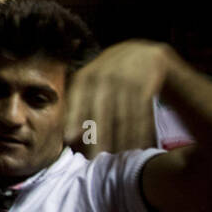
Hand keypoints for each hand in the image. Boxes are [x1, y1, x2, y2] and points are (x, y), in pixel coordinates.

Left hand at [62, 40, 174, 156]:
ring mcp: (126, 80)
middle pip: (101, 111)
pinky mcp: (145, 85)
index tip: (67, 138)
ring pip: (123, 115)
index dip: (72, 119)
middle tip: (93, 157)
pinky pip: (142, 112)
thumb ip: (77, 105)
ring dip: (120, 138)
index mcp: (85, 77)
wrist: (142, 53)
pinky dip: (140, 131)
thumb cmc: (107, 76)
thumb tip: (66, 138)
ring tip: (116, 155)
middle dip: (97, 135)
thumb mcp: (89, 82)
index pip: (77, 100)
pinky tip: (138, 146)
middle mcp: (104, 77)